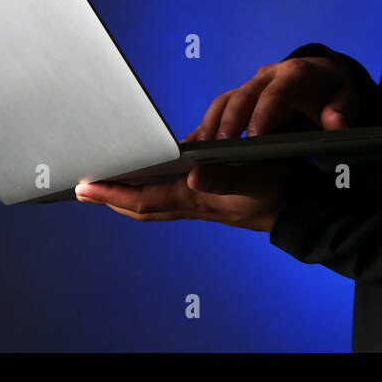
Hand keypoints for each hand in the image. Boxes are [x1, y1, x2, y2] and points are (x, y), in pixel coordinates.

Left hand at [74, 161, 290, 232]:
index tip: (85, 186)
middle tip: (81, 187)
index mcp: (198, 198)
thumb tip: (192, 174)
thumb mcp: (254, 177)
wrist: (300, 208)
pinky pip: (167, 198)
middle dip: (109, 198)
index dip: (112, 194)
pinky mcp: (208, 199)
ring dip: (126, 196)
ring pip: (152, 205)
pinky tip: (145, 178)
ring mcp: (199, 203)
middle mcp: (193, 203)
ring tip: (104, 185)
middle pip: (141, 207)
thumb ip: (224, 178)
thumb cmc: (278, 188)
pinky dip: (148, 191)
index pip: (144, 200)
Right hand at [183, 56, 357, 140]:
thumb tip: (335, 123)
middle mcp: (270, 75)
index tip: (253, 138)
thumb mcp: (346, 99)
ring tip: (202, 150)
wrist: (323, 75)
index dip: (263, 114)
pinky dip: (208, 124)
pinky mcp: (243, 92)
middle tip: (219, 148)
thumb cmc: (333, 90)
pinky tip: (196, 144)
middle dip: (230, 121)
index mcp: (296, 74)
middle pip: (244, 95)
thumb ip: (342, 111)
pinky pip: (221, 105)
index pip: (276, 94)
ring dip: (212, 123)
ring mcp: (253, 83)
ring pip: (227, 99)